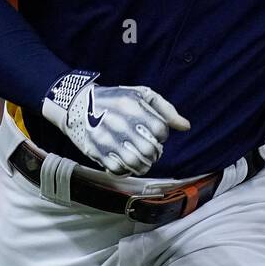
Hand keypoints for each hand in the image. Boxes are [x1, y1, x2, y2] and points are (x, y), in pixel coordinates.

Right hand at [41, 72, 189, 175]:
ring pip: (136, 163)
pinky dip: (127, 170)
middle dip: (155, 152)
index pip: (160, 130)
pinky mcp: (96, 152)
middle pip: (150, 150)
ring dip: (144, 164)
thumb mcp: (141, 95)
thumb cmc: (116, 99)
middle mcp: (118, 123)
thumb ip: (166, 110)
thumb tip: (185, 126)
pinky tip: (127, 162)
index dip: (163, 135)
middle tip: (152, 149)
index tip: (157, 134)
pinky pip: (119, 170)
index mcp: (131, 105)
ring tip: (143, 158)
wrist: (78, 105)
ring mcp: (106, 139)